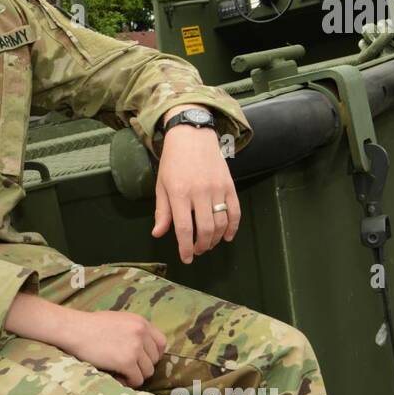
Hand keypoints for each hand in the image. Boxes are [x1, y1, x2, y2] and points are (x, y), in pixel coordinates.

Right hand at [58, 309, 166, 388]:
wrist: (74, 330)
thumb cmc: (90, 325)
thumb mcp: (118, 320)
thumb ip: (133, 330)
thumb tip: (143, 347)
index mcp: (141, 322)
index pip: (161, 343)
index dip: (154, 354)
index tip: (143, 359)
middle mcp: (141, 333)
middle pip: (155, 359)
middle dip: (143, 365)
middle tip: (128, 367)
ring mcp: (135, 348)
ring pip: (148, 371)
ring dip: (136, 375)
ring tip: (122, 373)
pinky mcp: (126, 362)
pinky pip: (137, 379)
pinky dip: (129, 382)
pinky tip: (118, 377)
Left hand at [151, 106, 240, 262]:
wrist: (192, 136)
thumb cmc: (173, 162)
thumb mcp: (161, 185)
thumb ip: (162, 211)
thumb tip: (158, 233)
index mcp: (179, 193)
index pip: (183, 228)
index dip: (185, 247)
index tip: (186, 258)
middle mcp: (199, 192)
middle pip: (205, 229)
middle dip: (201, 246)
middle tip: (197, 251)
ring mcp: (217, 188)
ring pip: (221, 223)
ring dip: (215, 239)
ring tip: (208, 244)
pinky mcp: (229, 185)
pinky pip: (235, 211)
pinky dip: (233, 227)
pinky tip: (226, 236)